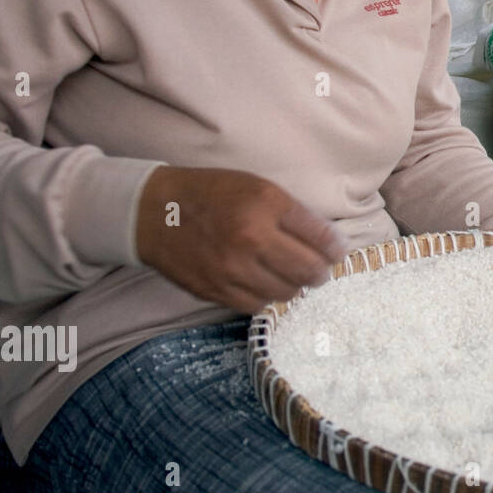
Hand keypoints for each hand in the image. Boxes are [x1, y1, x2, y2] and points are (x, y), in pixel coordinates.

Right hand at [136, 166, 347, 313]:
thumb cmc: (212, 194)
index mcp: (266, 204)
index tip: (338, 252)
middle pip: (309, 270)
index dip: (336, 248)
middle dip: (321, 272)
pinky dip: (267, 296)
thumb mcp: (257, 187)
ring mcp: (232, 268)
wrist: (154, 212)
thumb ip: (294, 213)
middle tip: (320, 270)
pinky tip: (264, 283)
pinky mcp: (216, 291)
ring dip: (294, 286)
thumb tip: (331, 242)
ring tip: (289, 275)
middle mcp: (251, 237)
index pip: (320, 236)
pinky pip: (257, 305)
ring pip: (287, 292)